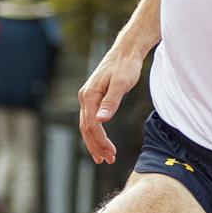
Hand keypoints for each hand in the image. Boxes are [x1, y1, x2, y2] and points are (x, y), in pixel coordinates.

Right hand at [77, 45, 146, 164]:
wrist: (126, 51)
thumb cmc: (126, 66)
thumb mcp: (122, 84)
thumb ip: (111, 102)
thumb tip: (102, 120)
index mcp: (89, 95)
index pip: (91, 125)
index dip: (100, 141)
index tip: (111, 154)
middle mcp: (85, 97)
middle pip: (85, 128)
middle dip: (96, 146)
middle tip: (108, 161)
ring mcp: (88, 97)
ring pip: (86, 125)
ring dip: (94, 142)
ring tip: (104, 158)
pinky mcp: (94, 97)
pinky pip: (90, 119)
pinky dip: (96, 133)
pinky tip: (103, 142)